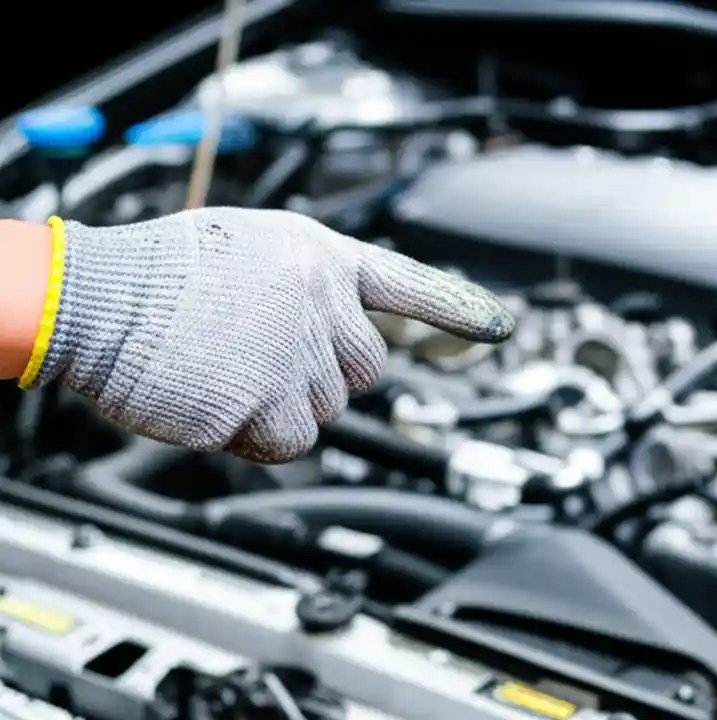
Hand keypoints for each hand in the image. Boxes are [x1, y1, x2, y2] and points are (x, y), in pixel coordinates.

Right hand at [27, 209, 512, 462]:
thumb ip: (305, 287)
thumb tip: (336, 331)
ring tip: (224, 368)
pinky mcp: (271, 397)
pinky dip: (259, 437)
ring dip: (282, 405)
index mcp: (320, 255)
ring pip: (328, 410)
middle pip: (366, 368)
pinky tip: (218, 401)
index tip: (502, 325)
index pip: (407, 282)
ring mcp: (300, 349)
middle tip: (262, 358)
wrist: (96, 296)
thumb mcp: (250, 253)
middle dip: (324, 375)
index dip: (457, 307)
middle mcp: (323, 298)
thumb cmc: (160, 277)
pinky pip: (293, 443)